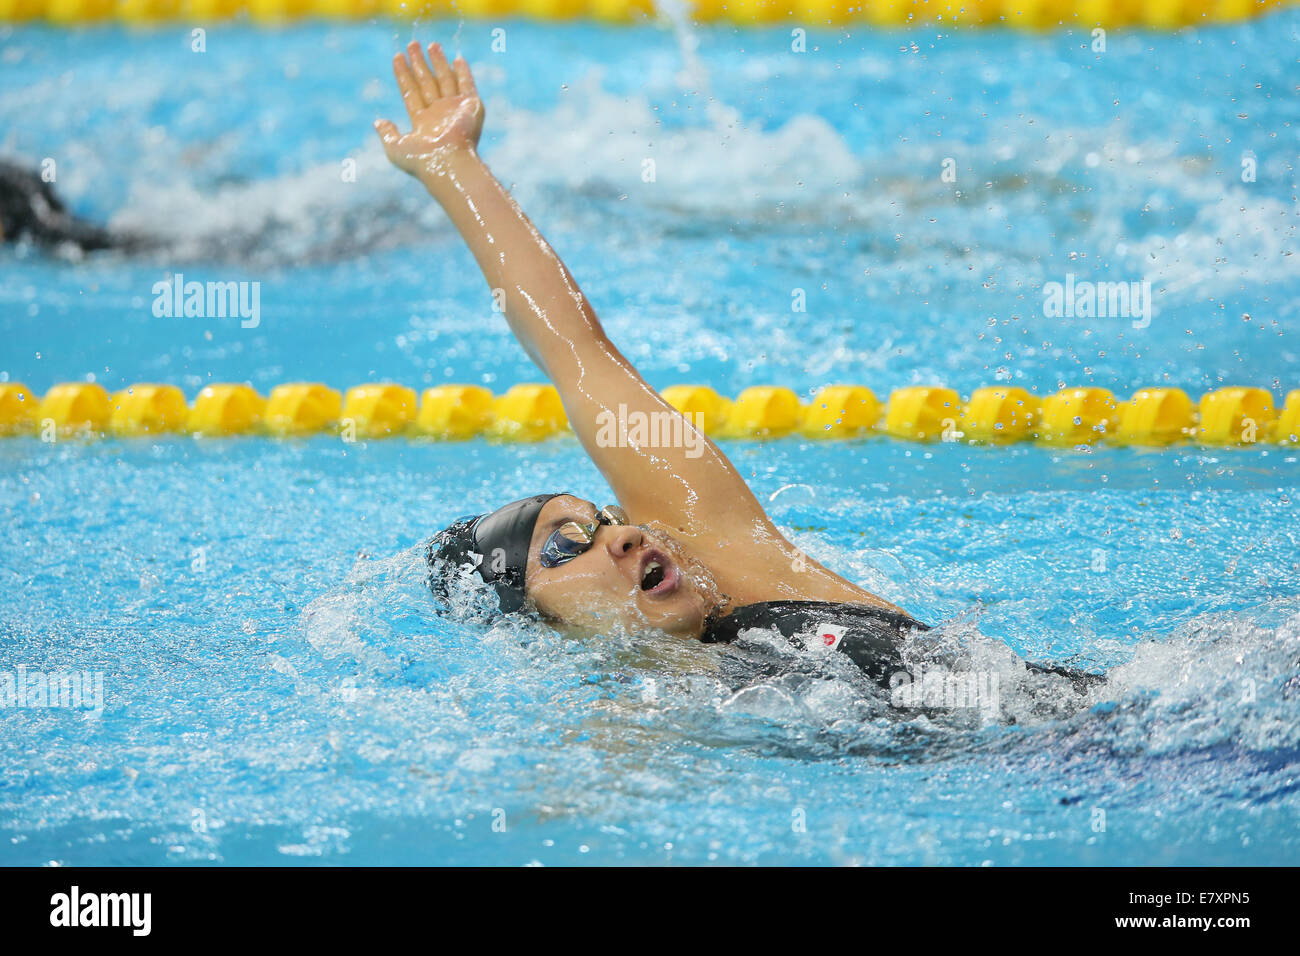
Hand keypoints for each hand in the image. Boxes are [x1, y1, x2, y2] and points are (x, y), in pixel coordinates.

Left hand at [375, 42, 483, 178]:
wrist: (449, 164)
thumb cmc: (421, 161)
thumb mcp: (395, 148)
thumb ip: (387, 133)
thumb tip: (378, 122)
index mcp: (423, 123)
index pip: (411, 93)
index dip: (404, 75)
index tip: (397, 57)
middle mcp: (440, 115)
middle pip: (427, 83)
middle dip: (419, 63)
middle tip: (412, 44)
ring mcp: (456, 110)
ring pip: (445, 80)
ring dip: (438, 62)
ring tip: (431, 44)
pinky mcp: (471, 108)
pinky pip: (467, 86)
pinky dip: (464, 73)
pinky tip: (457, 59)